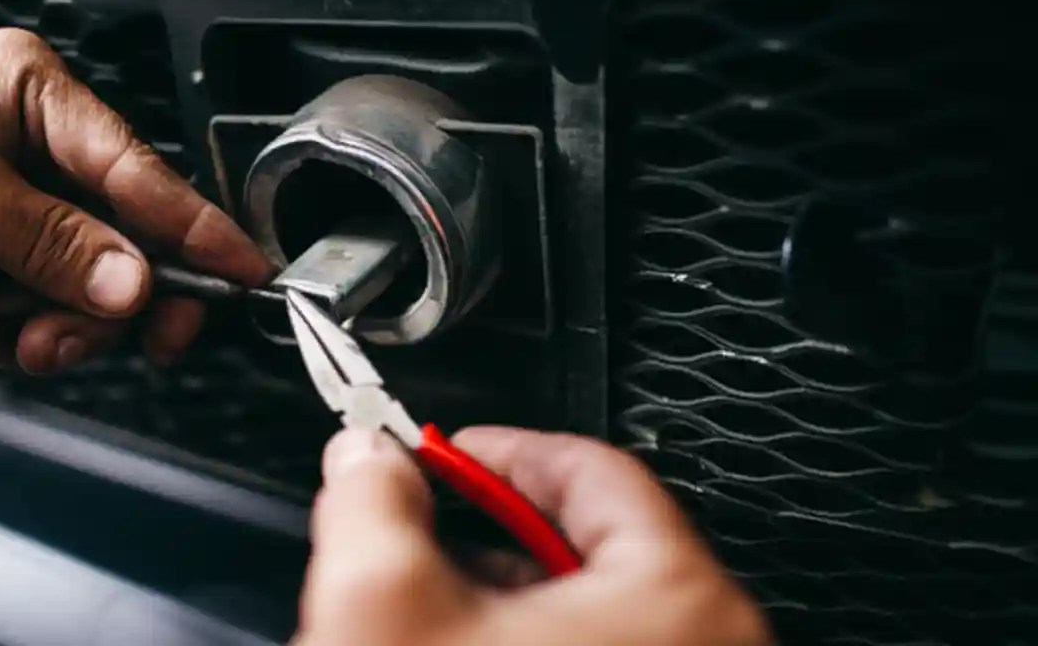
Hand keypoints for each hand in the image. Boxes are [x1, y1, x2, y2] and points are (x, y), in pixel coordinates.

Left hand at [0, 30, 270, 371]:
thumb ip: (41, 236)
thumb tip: (131, 279)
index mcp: (35, 96)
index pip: (139, 170)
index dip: (196, 228)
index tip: (245, 273)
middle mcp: (32, 151)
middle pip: (123, 240)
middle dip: (114, 298)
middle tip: (104, 339)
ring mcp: (8, 207)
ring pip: (83, 284)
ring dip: (58, 325)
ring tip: (12, 338)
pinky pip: (34, 306)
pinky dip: (16, 332)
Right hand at [295, 427, 772, 645]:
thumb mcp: (383, 610)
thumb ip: (371, 506)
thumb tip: (364, 457)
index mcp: (675, 597)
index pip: (592, 469)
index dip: (501, 450)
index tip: (448, 452)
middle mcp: (712, 642)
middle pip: (599, 539)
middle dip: (496, 528)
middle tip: (430, 528)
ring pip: (601, 609)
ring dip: (514, 596)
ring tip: (441, 609)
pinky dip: (544, 641)